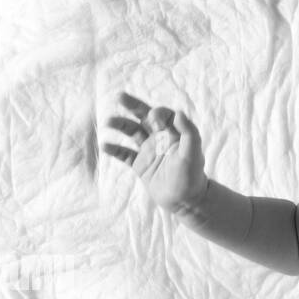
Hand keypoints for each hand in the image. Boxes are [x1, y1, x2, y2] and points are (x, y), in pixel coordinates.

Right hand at [100, 91, 207, 210]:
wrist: (185, 201)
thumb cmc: (192, 177)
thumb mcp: (193, 154)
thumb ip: (189, 133)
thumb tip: (179, 112)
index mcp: (173, 133)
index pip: (162, 114)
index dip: (157, 113)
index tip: (153, 118)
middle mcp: (160, 138)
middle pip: (143, 117)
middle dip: (132, 106)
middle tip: (120, 97)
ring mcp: (148, 151)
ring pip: (131, 132)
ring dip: (120, 125)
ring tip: (108, 122)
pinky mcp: (140, 165)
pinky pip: (124, 154)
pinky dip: (115, 149)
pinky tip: (105, 145)